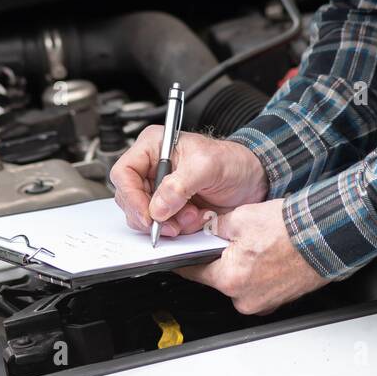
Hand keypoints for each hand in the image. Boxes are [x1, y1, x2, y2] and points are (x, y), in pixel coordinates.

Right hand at [110, 127, 267, 236]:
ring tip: (193, 216)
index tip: (148, 215)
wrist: (253, 180)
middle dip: (151, 215)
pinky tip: (196, 219)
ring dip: (167, 223)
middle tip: (173, 223)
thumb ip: (181, 185)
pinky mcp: (171, 209)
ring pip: (143, 216)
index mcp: (154, 146)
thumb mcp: (208, 166)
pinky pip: (161, 226)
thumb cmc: (233, 161)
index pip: (123, 173)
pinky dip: (177, 229)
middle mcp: (153, 168)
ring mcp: (160, 190)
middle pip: (129, 199)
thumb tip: (157, 207)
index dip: (131, 196)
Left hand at [177, 200, 327, 314]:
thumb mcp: (241, 217)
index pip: (192, 270)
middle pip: (217, 277)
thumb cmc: (290, 229)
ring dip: (241, 265)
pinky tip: (268, 254)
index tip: (183, 250)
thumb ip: (213, 226)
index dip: (186, 255)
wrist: (325, 236)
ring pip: (239, 282)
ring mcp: (262, 303)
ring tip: (257, 245)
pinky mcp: (277, 301)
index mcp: (230, 279)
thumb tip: (201, 229)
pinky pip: (257, 287)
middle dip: (220, 257)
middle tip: (233, 238)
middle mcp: (244, 299)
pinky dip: (258, 273)